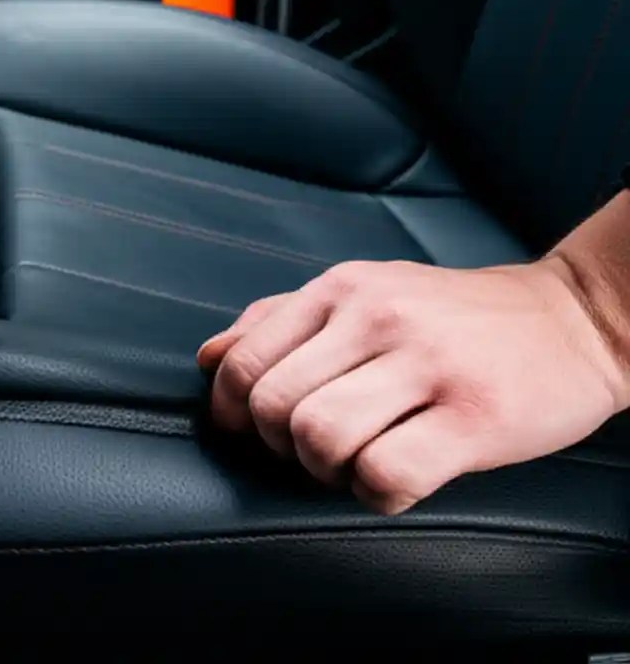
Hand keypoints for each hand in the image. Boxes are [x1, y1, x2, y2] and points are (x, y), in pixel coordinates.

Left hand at [196, 258, 629, 514]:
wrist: (573, 320)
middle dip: (279, 448)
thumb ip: (281, 321)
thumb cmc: (453, 319)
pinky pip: (385, 475)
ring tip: (355, 463)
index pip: (243, 363)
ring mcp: (428, 364)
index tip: (256, 433)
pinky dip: (375, 494)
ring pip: (319, 439)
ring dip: (325, 472)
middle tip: (314, 450)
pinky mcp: (475, 416)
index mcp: (342, 288)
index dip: (234, 415)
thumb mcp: (365, 294)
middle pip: (273, 408)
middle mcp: (378, 317)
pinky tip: (396, 480)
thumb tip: (209, 358)